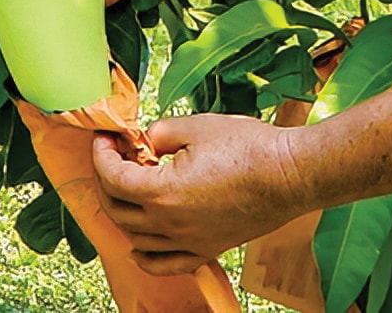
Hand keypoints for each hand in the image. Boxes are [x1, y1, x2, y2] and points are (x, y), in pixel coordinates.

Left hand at [92, 114, 309, 275]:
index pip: (113, 178)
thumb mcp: (195, 127)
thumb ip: (160, 134)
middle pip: (118, 210)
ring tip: (128, 189)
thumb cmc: (248, 148)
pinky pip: (166, 264)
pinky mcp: (208, 249)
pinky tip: (139, 248)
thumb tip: (146, 143)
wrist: (289, 175)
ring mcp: (189, 241)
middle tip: (113, 158)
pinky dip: (146, 258)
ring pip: (137, 238)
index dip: (101, 155)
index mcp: (162, 192)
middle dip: (107, 181)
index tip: (105, 139)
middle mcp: (171, 224)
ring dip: (123, 213)